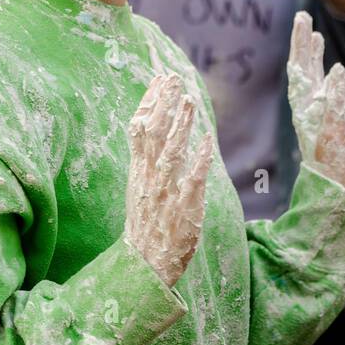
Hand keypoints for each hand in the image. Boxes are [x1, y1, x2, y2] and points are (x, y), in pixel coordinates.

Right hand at [125, 63, 213, 288]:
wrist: (144, 266)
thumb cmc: (146, 226)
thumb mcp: (139, 188)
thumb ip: (146, 161)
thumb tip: (155, 133)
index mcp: (138, 171)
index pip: (140, 128)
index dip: (150, 102)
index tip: (159, 79)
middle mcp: (149, 177)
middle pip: (154, 134)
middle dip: (163, 104)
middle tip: (173, 78)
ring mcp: (165, 192)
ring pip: (171, 152)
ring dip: (180, 125)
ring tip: (189, 100)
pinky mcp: (183, 208)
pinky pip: (191, 179)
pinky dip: (198, 158)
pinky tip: (206, 139)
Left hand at [287, 10, 344, 193]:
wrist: (340, 188)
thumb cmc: (335, 161)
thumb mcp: (335, 129)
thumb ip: (335, 100)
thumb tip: (337, 69)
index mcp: (306, 105)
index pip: (301, 66)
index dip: (301, 43)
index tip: (302, 19)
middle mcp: (310, 106)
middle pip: (303, 66)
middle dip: (303, 41)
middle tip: (303, 15)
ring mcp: (320, 112)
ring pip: (313, 77)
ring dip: (313, 55)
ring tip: (313, 34)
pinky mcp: (333, 120)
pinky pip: (326, 90)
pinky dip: (328, 75)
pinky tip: (334, 69)